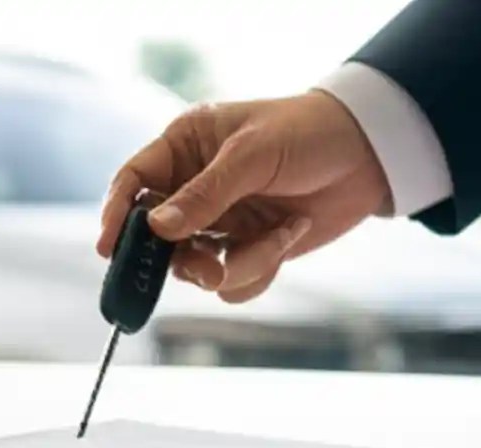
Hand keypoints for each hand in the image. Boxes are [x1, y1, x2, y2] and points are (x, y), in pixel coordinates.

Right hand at [98, 90, 391, 302]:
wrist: (373, 155)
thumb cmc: (309, 134)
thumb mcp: (253, 155)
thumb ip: (204, 194)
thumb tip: (156, 229)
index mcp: (185, 147)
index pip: (134, 182)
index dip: (115, 213)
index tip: (107, 247)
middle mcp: (195, 186)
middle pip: (155, 237)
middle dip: (181, 257)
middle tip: (208, 267)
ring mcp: (221, 221)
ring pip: (194, 267)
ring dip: (232, 265)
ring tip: (273, 242)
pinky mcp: (249, 249)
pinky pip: (233, 281)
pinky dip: (260, 269)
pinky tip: (290, 234)